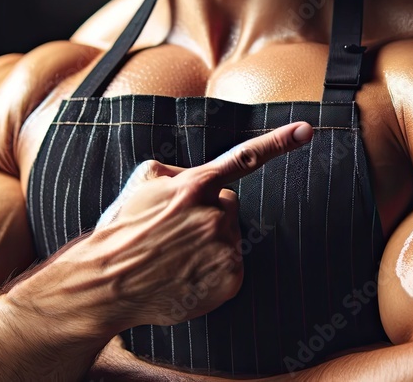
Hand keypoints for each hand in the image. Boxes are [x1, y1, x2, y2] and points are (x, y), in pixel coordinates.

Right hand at [9, 121, 313, 333]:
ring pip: (229, 235)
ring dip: (209, 241)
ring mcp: (225, 249)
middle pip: (228, 204)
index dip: (279, 142)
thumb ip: (180, 169)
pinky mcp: (231, 279)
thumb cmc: (120, 230)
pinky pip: (232, 265)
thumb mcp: (141, 180)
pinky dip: (214, 269)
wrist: (106, 283)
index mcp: (195, 186)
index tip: (306, 130)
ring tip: (175, 255)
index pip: (244, 158)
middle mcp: (215, 216)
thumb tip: (201, 177)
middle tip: (174, 231)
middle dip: (208, 212)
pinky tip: (187, 274)